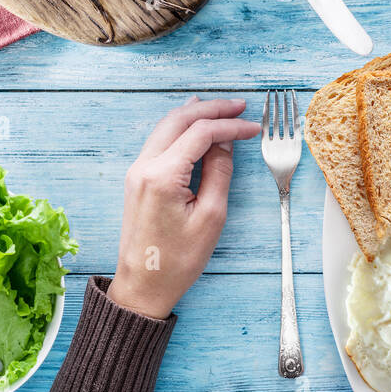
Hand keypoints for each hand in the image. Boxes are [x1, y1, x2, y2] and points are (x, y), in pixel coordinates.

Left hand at [108, 98, 260, 318]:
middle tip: (239, 106)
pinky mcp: (137, 179)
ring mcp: (136, 171)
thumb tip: (225, 142)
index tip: (254, 128)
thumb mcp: (211, 216)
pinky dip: (180, 127)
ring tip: (221, 108)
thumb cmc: (178, 259)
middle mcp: (144, 167)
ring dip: (195, 114)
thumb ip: (219, 172)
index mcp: (163, 176)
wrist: (143, 285)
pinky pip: (159, 140)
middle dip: (212, 109)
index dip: (230, 126)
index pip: (201, 133)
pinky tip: (194, 123)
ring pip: (166, 126)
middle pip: (179, 120)